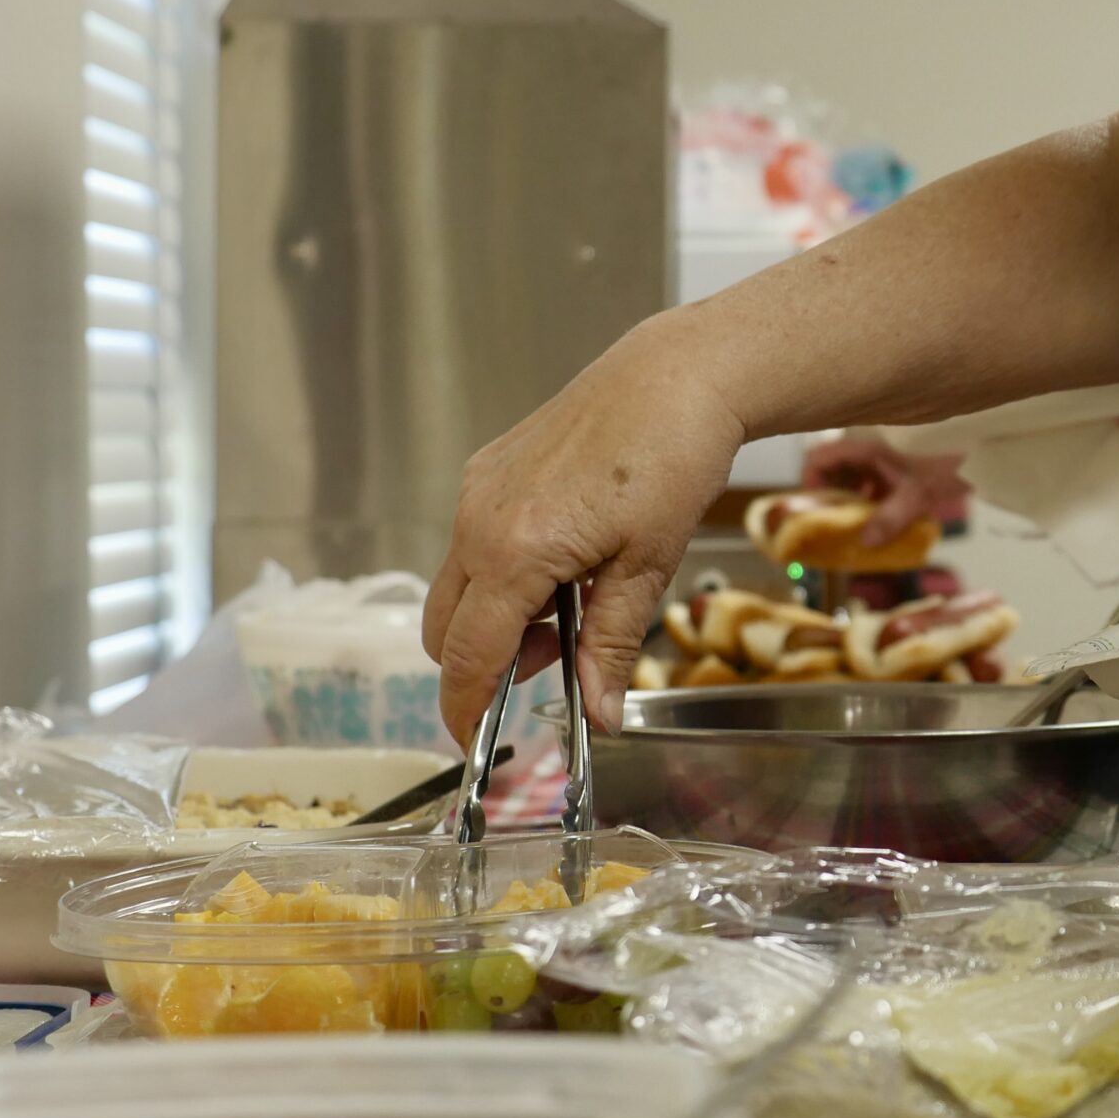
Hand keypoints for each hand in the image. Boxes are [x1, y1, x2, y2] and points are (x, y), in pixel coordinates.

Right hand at [424, 323, 745, 743]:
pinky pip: (473, 542)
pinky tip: (566, 559)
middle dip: (484, 662)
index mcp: (515, 552)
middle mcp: (478, 521)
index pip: (468, 655)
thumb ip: (610, 647)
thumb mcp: (647, 569)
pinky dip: (504, 572)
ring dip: (499, 617)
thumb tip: (598, 714)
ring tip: (574, 604)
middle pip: (445, 628)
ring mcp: (477, 491)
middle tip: (557, 661)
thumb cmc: (672, 461)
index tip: (474, 740)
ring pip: (458, 586)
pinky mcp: (487, 469)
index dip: (466, 708)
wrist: (674, 377)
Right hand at [799, 436, 970, 543]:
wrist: (982, 453)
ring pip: (853, 480)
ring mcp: (884, 460)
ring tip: (854, 529)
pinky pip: (872, 486)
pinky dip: (869, 503)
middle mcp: (870, 451)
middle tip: (833, 526)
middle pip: (833, 471)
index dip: (810, 481)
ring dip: (851, 503)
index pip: (820, 457)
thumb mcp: (917, 494)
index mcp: (867, 447)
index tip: (815, 510)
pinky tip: (877, 524)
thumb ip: (891, 519)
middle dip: (830, 498)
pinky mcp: (897, 471)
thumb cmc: (947, 464)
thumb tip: (865, 543)